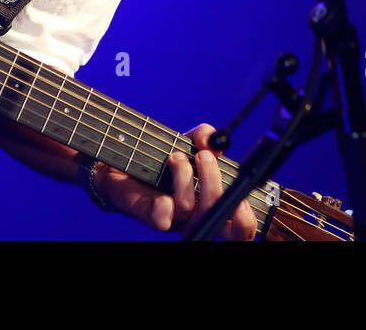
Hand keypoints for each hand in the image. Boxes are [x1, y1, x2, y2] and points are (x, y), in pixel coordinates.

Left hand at [95, 123, 257, 239]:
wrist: (120, 157)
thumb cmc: (161, 154)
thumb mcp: (188, 140)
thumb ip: (205, 137)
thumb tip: (213, 140)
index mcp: (209, 204)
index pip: (236, 228)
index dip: (244, 222)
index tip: (243, 202)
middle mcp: (192, 216)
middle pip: (215, 219)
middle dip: (214, 186)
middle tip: (204, 157)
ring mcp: (169, 217)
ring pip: (188, 209)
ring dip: (186, 179)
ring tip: (175, 156)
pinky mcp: (145, 211)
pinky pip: (158, 217)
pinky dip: (163, 209)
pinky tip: (165, 199)